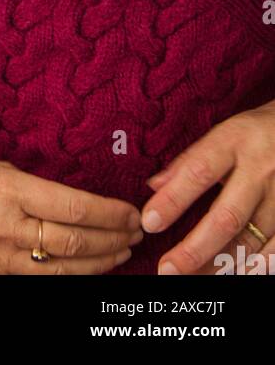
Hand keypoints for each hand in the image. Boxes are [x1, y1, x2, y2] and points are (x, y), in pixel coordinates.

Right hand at [0, 156, 142, 273]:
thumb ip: (37, 185)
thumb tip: (80, 200)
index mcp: (10, 191)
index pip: (75, 209)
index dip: (111, 213)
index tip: (132, 211)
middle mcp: (8, 227)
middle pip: (75, 241)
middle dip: (113, 239)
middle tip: (136, 233)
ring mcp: (1, 257)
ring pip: (64, 268)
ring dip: (100, 262)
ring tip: (122, 252)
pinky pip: (42, 280)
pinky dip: (71, 275)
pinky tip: (89, 268)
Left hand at [142, 100, 274, 274]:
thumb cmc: (256, 131)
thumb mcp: (223, 131)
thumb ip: (190, 159)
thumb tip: (153, 186)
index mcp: (235, 141)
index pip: (198, 172)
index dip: (173, 199)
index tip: (149, 222)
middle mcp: (260, 170)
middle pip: (227, 216)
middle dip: (195, 248)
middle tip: (167, 269)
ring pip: (251, 240)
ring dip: (220, 265)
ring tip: (194, 279)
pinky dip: (255, 266)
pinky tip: (233, 275)